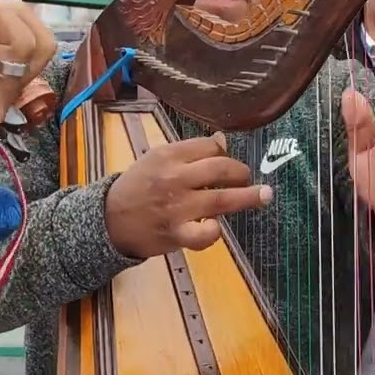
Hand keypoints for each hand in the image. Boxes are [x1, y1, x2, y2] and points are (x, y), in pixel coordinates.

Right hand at [105, 133, 272, 257]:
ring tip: (265, 195)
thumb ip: (190, 151)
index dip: (225, 154)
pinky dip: (214, 232)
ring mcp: (176, 208)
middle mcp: (174, 178)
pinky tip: (216, 228)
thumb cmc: (138, 186)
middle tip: (247, 178)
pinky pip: (202, 235)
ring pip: (220, 200)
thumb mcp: (158, 159)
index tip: (229, 163)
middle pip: (220, 169)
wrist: (109, 219)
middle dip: (241, 173)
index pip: (210, 147)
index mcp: (168, 155)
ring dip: (248, 197)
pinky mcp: (175, 234)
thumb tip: (223, 139)